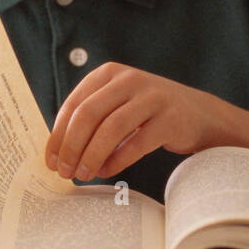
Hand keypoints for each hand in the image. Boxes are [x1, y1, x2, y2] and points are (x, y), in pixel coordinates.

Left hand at [45, 64, 228, 181]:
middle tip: (64, 171)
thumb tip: (58, 152)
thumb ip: (91, 117)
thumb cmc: (148, 113)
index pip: (74, 104)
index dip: (58, 134)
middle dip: (71, 146)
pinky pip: (136, 144)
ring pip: (110, 129)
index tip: (51, 160)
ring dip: (92, 156)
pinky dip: (117, 161)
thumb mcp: (118, 103)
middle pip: (89, 114)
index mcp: (109, 73)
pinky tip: (106, 171)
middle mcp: (130, 79)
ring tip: (83, 175)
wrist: (198, 115)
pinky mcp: (170, 119)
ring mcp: (152, 97)